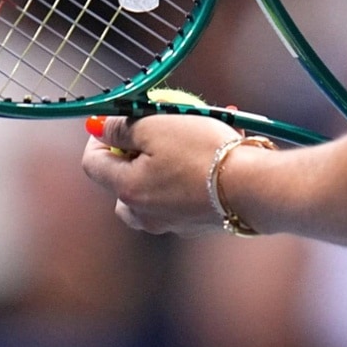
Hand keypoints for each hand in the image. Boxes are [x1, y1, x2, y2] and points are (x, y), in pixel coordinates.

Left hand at [81, 114, 241, 235]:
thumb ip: (121, 128)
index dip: (98, 138)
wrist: (254, 188)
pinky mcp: (197, 224)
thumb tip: (98, 128)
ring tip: (188, 139)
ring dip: (162, 166)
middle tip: (154, 132)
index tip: (117, 122)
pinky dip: (188, 176)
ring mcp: (171, 223)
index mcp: (127, 189)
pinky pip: (182, 196)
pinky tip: (212, 155)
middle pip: (120, 182)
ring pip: (152, 191)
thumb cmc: (204, 154)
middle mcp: (143, 213)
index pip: (91, 163)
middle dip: (132, 156)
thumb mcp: (156, 127)